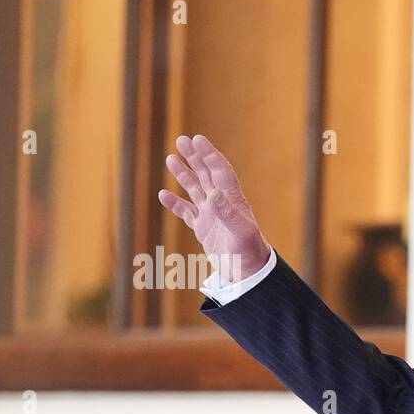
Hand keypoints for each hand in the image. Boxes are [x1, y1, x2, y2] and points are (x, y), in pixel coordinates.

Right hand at [158, 134, 270, 283]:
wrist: (249, 274)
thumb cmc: (249, 254)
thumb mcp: (241, 233)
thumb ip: (228, 213)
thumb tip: (213, 193)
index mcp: (233, 201)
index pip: (220, 172)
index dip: (210, 155)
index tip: (197, 140)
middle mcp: (222, 205)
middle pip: (206, 175)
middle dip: (195, 157)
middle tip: (181, 140)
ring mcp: (212, 216)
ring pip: (195, 189)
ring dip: (184, 175)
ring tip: (170, 159)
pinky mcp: (204, 229)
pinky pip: (187, 212)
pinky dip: (175, 203)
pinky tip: (163, 194)